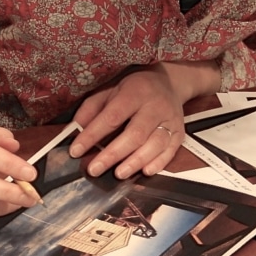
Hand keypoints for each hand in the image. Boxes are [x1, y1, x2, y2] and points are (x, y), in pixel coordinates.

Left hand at [69, 65, 185, 178]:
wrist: (169, 82)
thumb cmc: (135, 88)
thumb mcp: (110, 89)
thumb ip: (92, 108)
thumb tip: (76, 130)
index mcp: (135, 92)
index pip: (112, 116)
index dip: (93, 135)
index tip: (77, 150)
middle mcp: (155, 106)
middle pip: (135, 134)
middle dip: (113, 154)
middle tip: (94, 169)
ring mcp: (170, 119)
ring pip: (155, 144)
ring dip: (135, 161)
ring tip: (118, 174)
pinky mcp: (179, 131)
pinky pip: (171, 150)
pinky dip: (159, 163)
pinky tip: (145, 171)